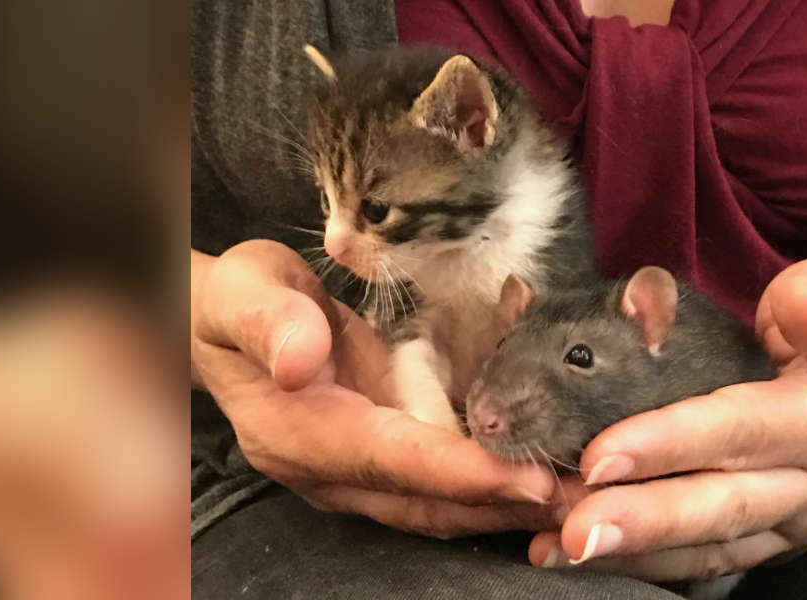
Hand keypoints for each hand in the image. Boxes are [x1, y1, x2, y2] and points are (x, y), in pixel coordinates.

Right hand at [191, 240, 560, 537]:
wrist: (221, 326)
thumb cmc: (236, 301)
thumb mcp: (241, 291)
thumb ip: (268, 322)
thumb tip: (302, 362)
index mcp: (299, 432)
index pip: (392, 459)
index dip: (460, 473)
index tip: (527, 479)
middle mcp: (330, 470)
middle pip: (427, 501)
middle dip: (505, 503)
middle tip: (585, 496)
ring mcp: (356, 474)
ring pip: (440, 505)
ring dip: (508, 505)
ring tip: (583, 494)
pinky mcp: (380, 461)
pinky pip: (442, 487)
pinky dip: (493, 487)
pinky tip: (544, 477)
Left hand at [528, 253, 806, 578]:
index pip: (741, 430)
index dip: (670, 444)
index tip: (598, 456)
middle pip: (721, 505)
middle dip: (643, 520)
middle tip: (572, 527)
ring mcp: (792, 522)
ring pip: (708, 546)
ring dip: (631, 553)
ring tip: (558, 546)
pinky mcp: (769, 544)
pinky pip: (703, 562)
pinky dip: (642, 563)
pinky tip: (582, 557)